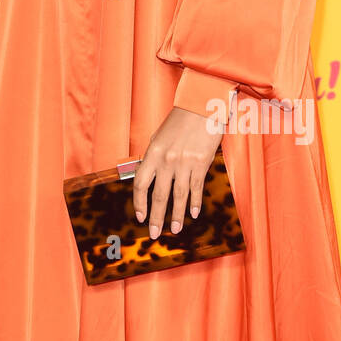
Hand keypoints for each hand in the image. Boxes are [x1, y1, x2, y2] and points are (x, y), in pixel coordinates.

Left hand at [133, 106, 222, 238]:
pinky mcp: (201, 164)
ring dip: (176, 216)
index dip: (139, 203)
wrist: (201, 106)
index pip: (141, 184)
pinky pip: (196, 188)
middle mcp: (167, 160)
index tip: (140, 216)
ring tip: (174, 230)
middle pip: (159, 195)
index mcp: (153, 153)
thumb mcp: (159, 137)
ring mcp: (185, 163)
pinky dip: (194, 203)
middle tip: (154, 234)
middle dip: (156, 217)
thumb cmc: (179, 121)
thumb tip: (149, 177)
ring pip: (178, 196)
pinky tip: (192, 214)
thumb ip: (153, 158)